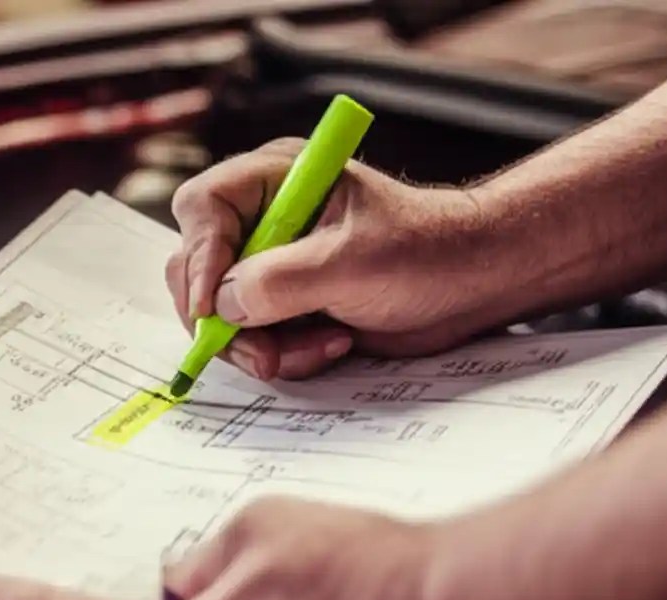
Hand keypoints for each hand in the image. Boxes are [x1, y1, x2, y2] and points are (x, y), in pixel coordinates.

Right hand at [167, 138, 519, 380]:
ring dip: (260, 344)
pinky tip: (330, 345)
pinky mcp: (280, 304)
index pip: (203, 209)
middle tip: (261, 353)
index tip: (211, 308)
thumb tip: (223, 306)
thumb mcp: (352, 263)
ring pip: (218, 312)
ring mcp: (268, 263)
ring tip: (320, 346)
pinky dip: (282, 354)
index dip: (199, 259)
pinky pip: (249, 337)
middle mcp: (262, 216)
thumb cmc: (426, 252)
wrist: (471, 286)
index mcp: (274, 178)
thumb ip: (280, 281)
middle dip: (225, 317)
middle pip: (195, 267)